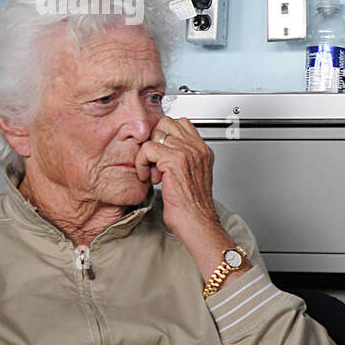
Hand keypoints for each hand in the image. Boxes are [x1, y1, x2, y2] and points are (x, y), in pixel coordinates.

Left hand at [136, 118, 218, 239]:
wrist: (197, 221)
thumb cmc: (193, 206)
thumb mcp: (193, 176)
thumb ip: (184, 159)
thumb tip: (164, 150)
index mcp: (203, 150)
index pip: (181, 123)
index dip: (165, 134)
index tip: (158, 152)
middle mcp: (197, 148)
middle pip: (167, 122)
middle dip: (154, 139)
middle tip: (154, 161)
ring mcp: (187, 152)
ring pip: (155, 135)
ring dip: (147, 153)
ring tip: (152, 171)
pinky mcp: (174, 160)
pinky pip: (147, 149)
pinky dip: (142, 162)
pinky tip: (147, 176)